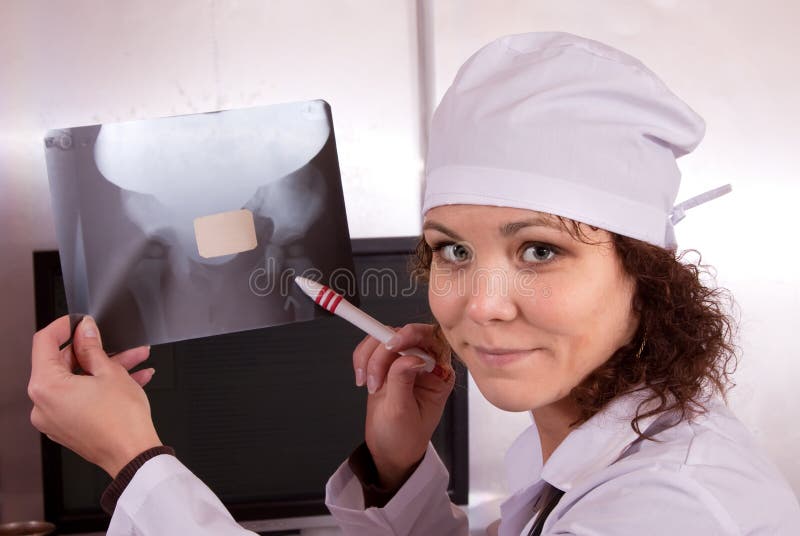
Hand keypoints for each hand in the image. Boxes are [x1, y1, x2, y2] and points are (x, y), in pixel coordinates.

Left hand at [28, 315, 162, 477]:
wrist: (134, 455)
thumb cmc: (122, 421)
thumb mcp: (110, 371)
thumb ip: (92, 346)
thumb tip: (86, 331)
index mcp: (45, 387)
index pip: (44, 343)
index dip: (64, 326)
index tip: (78, 321)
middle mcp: (42, 405)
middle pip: (63, 363)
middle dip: (94, 350)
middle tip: (116, 343)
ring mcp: (54, 418)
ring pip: (77, 381)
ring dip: (105, 368)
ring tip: (133, 360)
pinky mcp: (68, 427)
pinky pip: (81, 398)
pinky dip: (101, 387)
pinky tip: (130, 379)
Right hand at [353, 323, 454, 489]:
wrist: (389, 452)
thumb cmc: (404, 438)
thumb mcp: (403, 412)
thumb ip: (403, 380)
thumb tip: (408, 356)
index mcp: (439, 373)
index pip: (431, 339)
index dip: (411, 335)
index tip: (392, 344)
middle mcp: (424, 364)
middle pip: (404, 334)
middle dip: (383, 351)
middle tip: (374, 374)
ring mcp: (403, 362)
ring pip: (383, 338)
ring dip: (369, 358)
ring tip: (369, 384)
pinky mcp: (385, 365)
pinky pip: (370, 349)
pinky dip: (361, 359)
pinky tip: (363, 379)